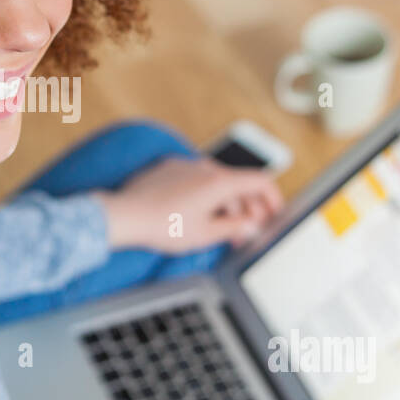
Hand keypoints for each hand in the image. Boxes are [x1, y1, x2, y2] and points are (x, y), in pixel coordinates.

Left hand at [94, 155, 283, 253]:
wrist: (125, 215)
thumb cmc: (163, 226)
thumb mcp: (206, 234)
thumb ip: (234, 228)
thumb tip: (250, 226)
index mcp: (219, 181)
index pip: (260, 181)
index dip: (273, 197)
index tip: (274, 212)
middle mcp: (205, 167)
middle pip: (238, 183)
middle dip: (248, 207)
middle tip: (248, 229)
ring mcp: (185, 165)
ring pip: (216, 181)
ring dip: (226, 203)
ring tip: (223, 227)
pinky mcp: (168, 168)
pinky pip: (196, 179)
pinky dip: (205, 194)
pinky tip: (198, 214)